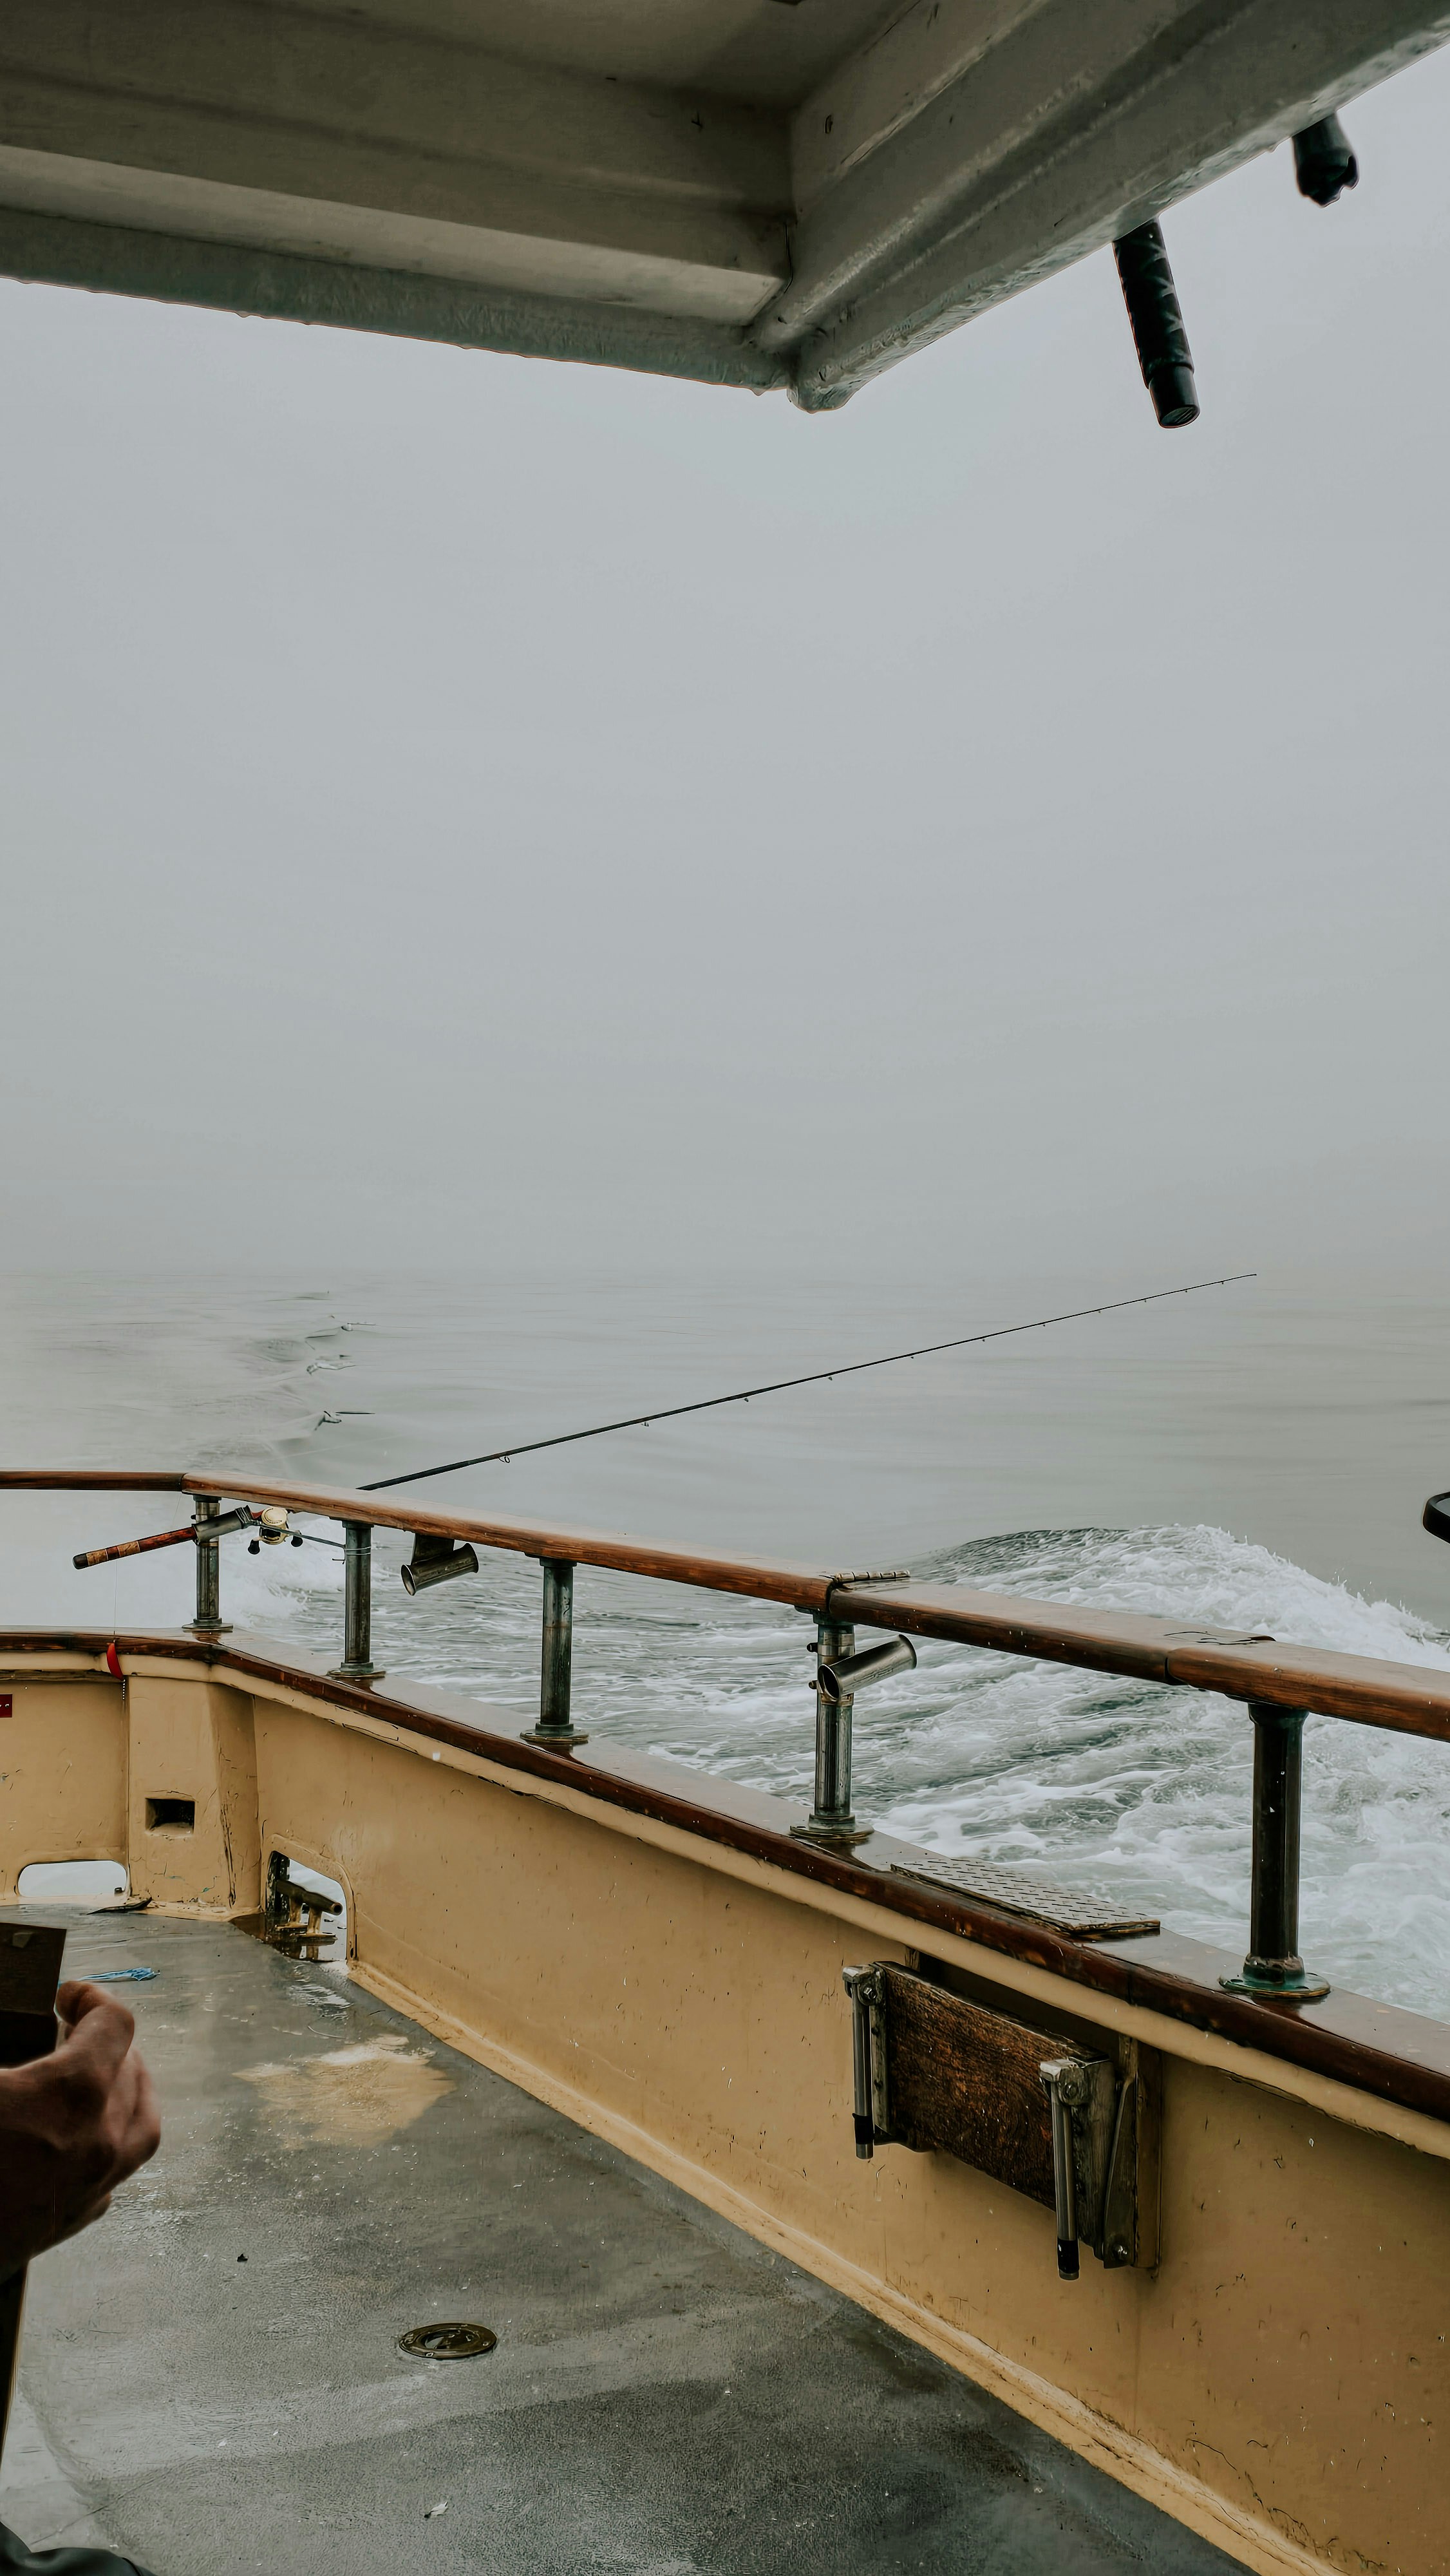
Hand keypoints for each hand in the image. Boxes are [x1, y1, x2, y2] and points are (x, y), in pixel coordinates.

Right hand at [0, 1981, 160, 2281]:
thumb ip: (5, 2047)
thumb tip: (11, 2065)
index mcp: (73, 2092)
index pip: (115, 2024)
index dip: (93, 1999)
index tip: (68, 1996)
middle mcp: (97, 2139)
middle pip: (133, 2071)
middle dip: (109, 2043)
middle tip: (78, 2032)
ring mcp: (89, 2186)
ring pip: (140, 2127)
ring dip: (127, 2092)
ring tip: (102, 2077)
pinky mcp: (69, 2222)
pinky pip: (113, 2174)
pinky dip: (110, 2145)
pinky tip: (80, 2139)